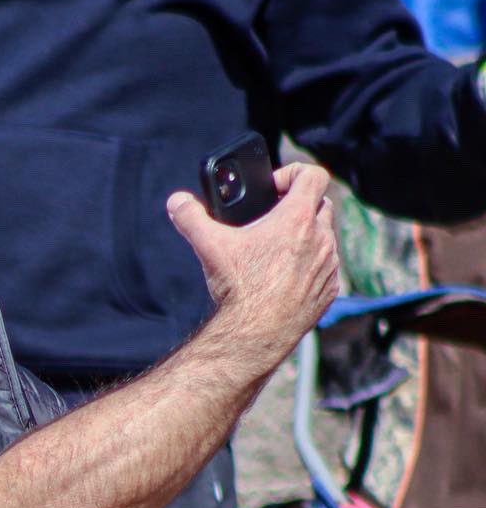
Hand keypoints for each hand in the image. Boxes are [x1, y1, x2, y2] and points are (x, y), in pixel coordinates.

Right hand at [167, 162, 338, 354]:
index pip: (312, 175)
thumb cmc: (239, 287)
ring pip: (326, 236)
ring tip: (276, 249)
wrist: (257, 333)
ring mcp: (330, 264)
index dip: (292, 174)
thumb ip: (191, 218)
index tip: (272, 190)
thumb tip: (177, 201)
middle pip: (321, 204)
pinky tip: (285, 276)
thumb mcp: (209, 246)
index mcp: (297, 219)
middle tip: (272, 220)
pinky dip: (311, 264)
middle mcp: (322, 238)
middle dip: (299, 206)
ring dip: (307, 236)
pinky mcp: (331, 288)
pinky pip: (327, 266)